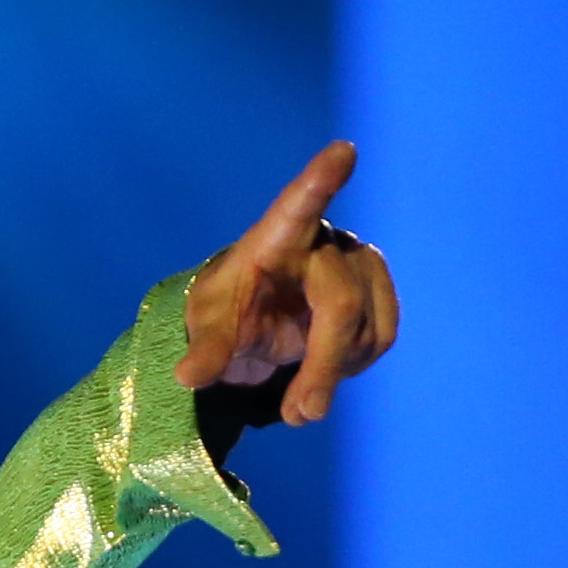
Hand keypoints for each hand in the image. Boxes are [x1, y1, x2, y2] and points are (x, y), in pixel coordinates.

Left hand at [176, 140, 398, 426]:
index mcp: (275, 236)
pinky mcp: (378, 287)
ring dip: (334, 374)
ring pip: (367, 328)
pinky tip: (325, 371)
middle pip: (340, 305)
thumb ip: (205, 349)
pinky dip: (354, 365)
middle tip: (299, 416)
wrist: (256, 318)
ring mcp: (357, 260)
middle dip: (322, 366)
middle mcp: (325, 240)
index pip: (299, 204)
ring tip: (299, 398)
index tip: (343, 151)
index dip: (321, 180)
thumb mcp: (209, 326)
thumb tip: (187, 377)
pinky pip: (381, 335)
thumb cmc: (229, 307)